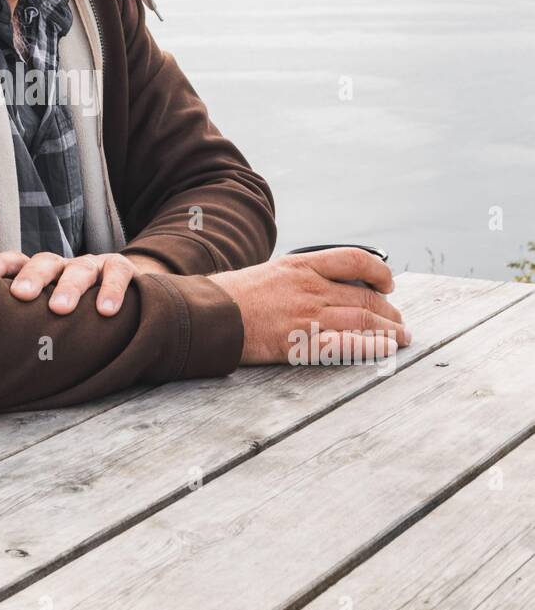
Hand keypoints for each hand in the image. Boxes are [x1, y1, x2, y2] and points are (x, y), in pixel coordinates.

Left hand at [0, 250, 163, 314]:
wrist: (127, 295)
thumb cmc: (77, 312)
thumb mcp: (49, 309)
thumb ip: (27, 320)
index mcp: (42, 273)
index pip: (16, 261)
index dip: (0, 265)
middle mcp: (64, 266)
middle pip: (46, 263)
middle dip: (33, 277)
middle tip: (22, 295)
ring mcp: (93, 265)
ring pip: (80, 269)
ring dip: (70, 287)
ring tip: (60, 309)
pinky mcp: (121, 269)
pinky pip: (117, 274)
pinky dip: (111, 290)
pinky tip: (106, 310)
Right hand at [208, 247, 410, 364]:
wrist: (209, 315)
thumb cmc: (233, 296)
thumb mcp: (270, 272)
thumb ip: (299, 277)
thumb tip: (324, 286)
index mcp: (302, 265)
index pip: (355, 259)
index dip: (379, 271)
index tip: (388, 283)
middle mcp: (310, 288)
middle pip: (365, 295)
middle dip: (389, 310)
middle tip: (399, 321)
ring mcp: (308, 316)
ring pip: (363, 319)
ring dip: (389, 330)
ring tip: (402, 338)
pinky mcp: (301, 343)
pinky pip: (347, 345)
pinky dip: (372, 347)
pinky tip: (386, 350)